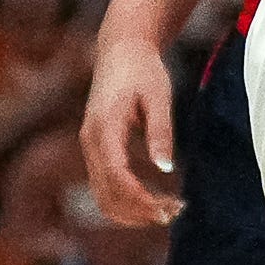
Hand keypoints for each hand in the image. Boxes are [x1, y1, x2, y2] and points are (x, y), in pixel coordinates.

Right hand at [81, 34, 181, 224]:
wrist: (121, 51)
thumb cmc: (143, 70)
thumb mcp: (159, 95)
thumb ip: (160, 131)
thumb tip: (166, 169)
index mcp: (104, 128)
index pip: (115, 175)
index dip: (138, 198)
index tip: (165, 210)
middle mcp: (90, 142)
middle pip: (106, 193)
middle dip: (137, 211)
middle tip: (174, 214)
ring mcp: (89, 148)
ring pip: (102, 194)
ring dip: (132, 210)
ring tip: (169, 210)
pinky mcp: (96, 150)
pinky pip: (106, 184)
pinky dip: (127, 198)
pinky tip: (157, 198)